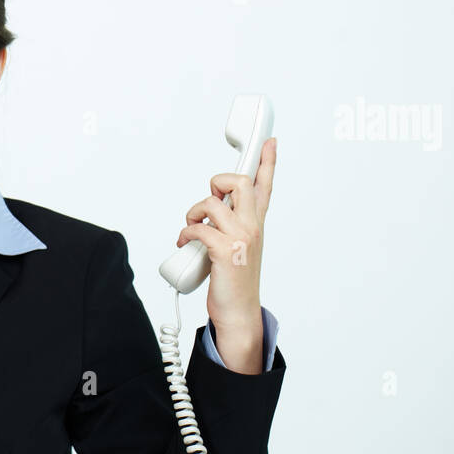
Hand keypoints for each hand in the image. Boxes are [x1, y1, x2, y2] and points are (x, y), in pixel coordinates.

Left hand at [176, 137, 276, 338]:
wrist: (238, 311)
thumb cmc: (233, 281)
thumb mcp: (236, 247)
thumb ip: (228, 226)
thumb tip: (210, 213)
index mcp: (256, 224)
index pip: (265, 187)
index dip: (267, 162)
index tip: (269, 142)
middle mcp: (252, 227)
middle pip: (239, 181)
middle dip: (217, 181)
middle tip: (209, 198)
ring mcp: (241, 238)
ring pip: (212, 203)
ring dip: (193, 213)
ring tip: (192, 228)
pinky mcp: (225, 251)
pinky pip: (198, 228)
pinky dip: (185, 233)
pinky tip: (185, 242)